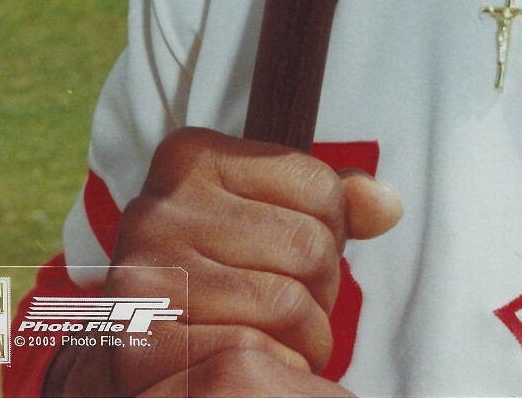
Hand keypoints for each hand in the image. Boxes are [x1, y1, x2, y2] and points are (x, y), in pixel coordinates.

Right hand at [47, 127, 401, 396]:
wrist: (133, 345)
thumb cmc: (215, 269)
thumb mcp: (262, 213)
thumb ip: (325, 203)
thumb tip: (388, 205)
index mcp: (192, 156)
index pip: (319, 185)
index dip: (329, 227)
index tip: (291, 247)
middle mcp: (161, 208)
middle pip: (311, 246)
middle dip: (318, 286)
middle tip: (285, 299)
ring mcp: (150, 274)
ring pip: (292, 303)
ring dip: (305, 333)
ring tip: (275, 332)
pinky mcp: (148, 343)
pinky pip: (261, 354)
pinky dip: (281, 365)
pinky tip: (259, 359)